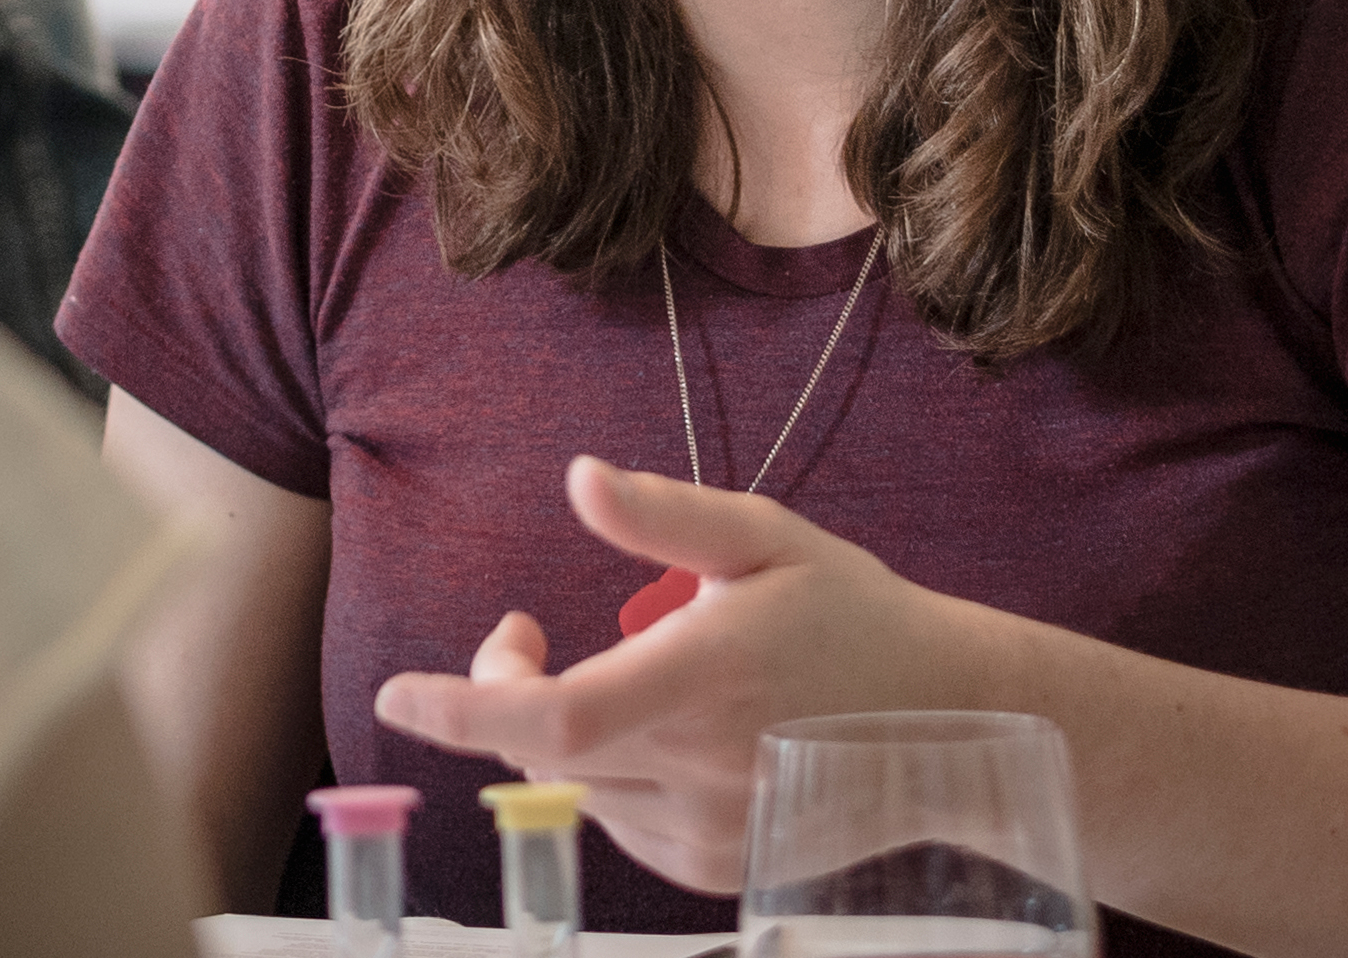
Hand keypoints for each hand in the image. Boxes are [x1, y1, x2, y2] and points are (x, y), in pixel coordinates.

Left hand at [370, 455, 986, 890]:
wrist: (950, 722)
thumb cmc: (851, 616)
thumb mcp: (766, 538)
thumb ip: (666, 516)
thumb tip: (579, 479)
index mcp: (703, 680)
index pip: (557, 718)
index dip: (464, 710)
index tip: (396, 695)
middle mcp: (701, 767)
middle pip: (543, 753)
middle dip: (498, 692)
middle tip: (521, 635)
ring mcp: (709, 829)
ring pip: (574, 792)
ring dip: (557, 735)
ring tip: (604, 675)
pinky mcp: (716, 867)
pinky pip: (617, 824)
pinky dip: (603, 778)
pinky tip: (652, 734)